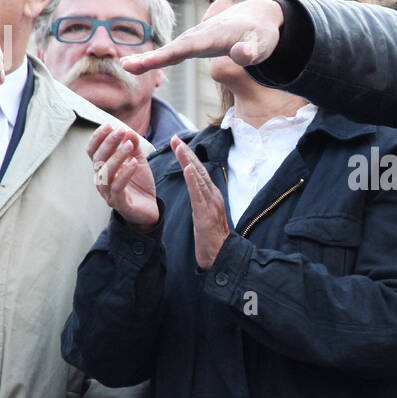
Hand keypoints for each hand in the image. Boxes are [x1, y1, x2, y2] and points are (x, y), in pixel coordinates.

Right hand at [88, 124, 157, 230]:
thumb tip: (129, 131)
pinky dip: (125, 173)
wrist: (149, 209)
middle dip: (108, 142)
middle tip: (120, 130)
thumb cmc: (139, 184)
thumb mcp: (137, 161)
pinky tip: (133, 163)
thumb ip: (133, 147)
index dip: (98, 137)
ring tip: (129, 144)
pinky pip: (117, 187)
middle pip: (98, 159)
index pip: (93, 151)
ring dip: (117, 156)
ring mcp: (107, 192)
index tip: (109, 125)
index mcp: (102, 168)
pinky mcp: (119, 203)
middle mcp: (101, 180)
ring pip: (106, 173)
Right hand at [120, 0, 284, 73]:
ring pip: (170, 49)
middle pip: (172, 48)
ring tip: (126, 67)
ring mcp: (195, 39)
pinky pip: (173, 52)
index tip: (148, 62)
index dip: (167, 55)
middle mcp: (200, 34)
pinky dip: (156, 58)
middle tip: (126, 66)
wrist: (258, 16)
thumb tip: (240, 55)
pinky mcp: (194, 44)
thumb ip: (252, 51)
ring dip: (148, 58)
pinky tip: (138, 65)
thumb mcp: (264, 43)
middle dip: (150, 58)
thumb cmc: (262, 32)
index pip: (187, 47)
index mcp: (214, 35)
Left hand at [170, 136, 229, 269]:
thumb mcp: (206, 217)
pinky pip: (199, 194)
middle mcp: (214, 197)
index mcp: (212, 197)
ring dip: (189, 160)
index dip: (189, 157)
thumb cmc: (212, 241)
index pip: (199, 172)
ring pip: (199, 178)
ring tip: (179, 146)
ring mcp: (211, 205)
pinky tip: (188, 168)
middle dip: (187, 153)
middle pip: (199, 170)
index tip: (178, 144)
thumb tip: (196, 192)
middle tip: (175, 138)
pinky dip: (194, 180)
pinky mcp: (206, 215)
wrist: (222, 258)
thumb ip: (202, 203)